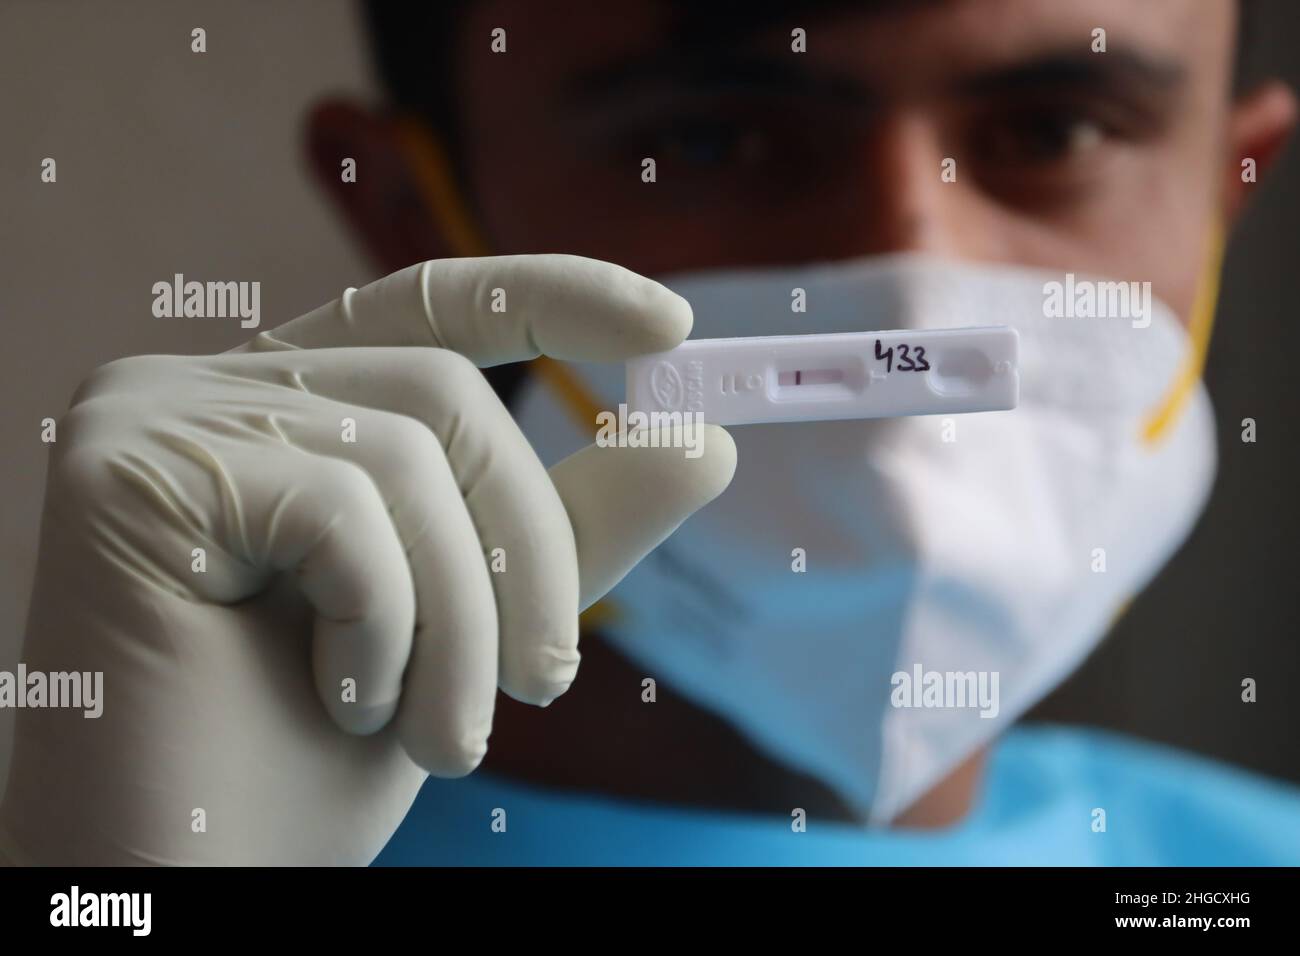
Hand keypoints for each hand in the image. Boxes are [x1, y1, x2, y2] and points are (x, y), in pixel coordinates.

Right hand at [0, 255, 734, 863]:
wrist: (190, 874)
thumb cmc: (313, 761)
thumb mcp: (473, 625)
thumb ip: (573, 527)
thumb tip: (707, 442)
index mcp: (293, 412)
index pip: (432, 310)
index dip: (552, 298)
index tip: (672, 329)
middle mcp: (215, 388)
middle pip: (441, 393)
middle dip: (527, 546)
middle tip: (544, 686)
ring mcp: (158, 415)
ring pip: (403, 449)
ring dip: (461, 614)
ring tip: (442, 735)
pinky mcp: (128, 470)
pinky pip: (339, 505)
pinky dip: (384, 620)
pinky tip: (344, 701)